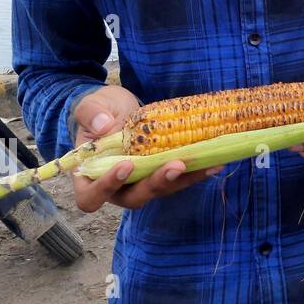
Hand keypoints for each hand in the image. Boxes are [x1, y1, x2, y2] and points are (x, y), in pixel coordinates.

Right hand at [70, 85, 221, 212]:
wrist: (120, 108)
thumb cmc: (101, 110)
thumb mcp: (91, 105)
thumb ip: (91, 114)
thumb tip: (103, 125)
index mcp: (89, 176)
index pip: (91, 196)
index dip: (107, 186)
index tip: (126, 165)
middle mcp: (116, 187)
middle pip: (133, 198)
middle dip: (156, 183)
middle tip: (176, 165)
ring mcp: (141, 183)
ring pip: (161, 190)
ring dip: (182, 180)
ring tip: (203, 163)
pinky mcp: (161, 175)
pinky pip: (179, 179)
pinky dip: (196, 172)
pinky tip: (215, 162)